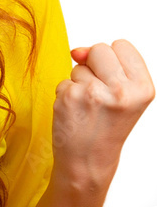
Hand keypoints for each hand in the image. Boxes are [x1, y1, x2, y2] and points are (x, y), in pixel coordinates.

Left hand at [52, 39, 154, 187]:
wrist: (88, 161)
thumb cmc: (106, 126)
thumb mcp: (123, 95)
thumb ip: (107, 64)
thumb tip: (77, 51)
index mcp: (142, 87)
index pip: (122, 45)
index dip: (113, 61)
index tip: (114, 82)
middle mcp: (121, 90)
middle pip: (99, 49)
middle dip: (95, 66)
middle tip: (99, 95)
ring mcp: (93, 93)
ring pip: (79, 65)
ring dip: (80, 82)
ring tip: (88, 107)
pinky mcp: (69, 97)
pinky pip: (64, 80)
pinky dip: (66, 93)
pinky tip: (75, 113)